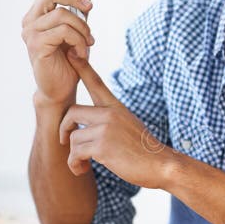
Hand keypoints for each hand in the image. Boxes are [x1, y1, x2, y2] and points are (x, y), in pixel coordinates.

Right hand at [22, 0, 94, 107]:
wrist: (61, 88)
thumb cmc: (69, 60)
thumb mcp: (80, 31)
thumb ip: (80, 9)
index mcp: (40, 13)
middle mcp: (31, 19)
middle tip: (90, 8)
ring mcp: (31, 32)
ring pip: (63, 15)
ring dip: (83, 29)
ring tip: (88, 44)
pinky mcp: (36, 45)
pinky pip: (64, 32)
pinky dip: (79, 42)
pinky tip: (81, 54)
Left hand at [59, 53, 167, 186]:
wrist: (160, 164)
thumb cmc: (144, 151)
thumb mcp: (130, 127)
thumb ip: (111, 121)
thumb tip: (91, 127)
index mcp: (116, 108)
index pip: (96, 83)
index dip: (82, 67)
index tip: (72, 54)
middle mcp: (110, 114)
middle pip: (72, 112)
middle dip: (64, 129)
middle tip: (65, 141)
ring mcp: (106, 129)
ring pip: (73, 137)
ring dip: (73, 155)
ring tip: (81, 165)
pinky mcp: (102, 146)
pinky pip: (75, 153)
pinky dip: (75, 164)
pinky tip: (83, 169)